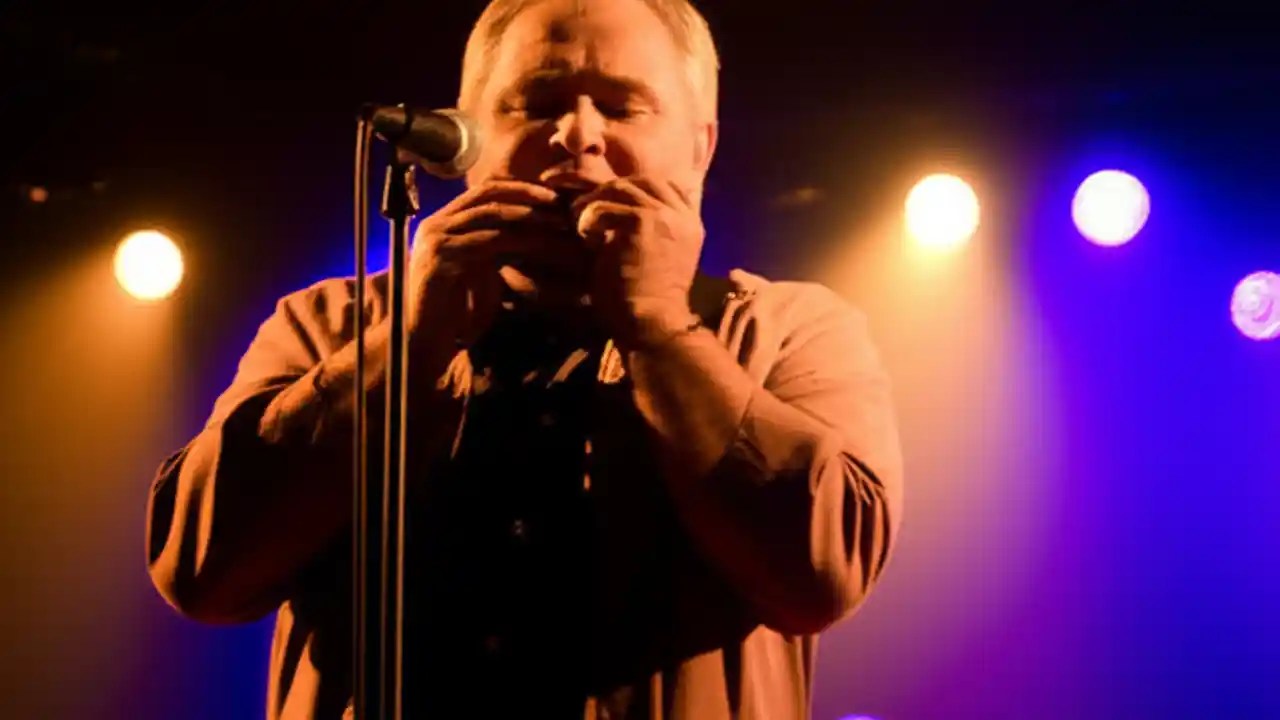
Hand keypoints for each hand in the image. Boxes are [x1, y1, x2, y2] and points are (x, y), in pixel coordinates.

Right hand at [407, 179, 568, 365]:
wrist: (422, 341)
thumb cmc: (454, 313)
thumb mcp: (481, 270)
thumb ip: (499, 248)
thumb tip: (535, 231)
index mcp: (443, 223)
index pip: (484, 190)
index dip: (519, 189)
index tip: (551, 196)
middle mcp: (436, 224)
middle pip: (487, 193)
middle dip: (526, 194)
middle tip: (557, 201)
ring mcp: (435, 239)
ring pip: (489, 214)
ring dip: (527, 216)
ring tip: (555, 221)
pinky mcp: (439, 258)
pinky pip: (485, 242)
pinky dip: (516, 240)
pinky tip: (537, 244)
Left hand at [572, 177, 704, 348]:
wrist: (652, 324)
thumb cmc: (647, 303)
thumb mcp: (657, 260)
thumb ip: (648, 232)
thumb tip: (615, 210)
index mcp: (690, 226)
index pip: (667, 186)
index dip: (636, 189)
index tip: (613, 203)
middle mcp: (683, 216)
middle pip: (645, 180)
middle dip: (614, 190)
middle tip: (590, 207)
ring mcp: (665, 216)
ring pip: (622, 188)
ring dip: (596, 202)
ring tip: (582, 223)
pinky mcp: (643, 221)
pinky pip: (606, 206)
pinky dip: (589, 218)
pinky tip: (586, 237)